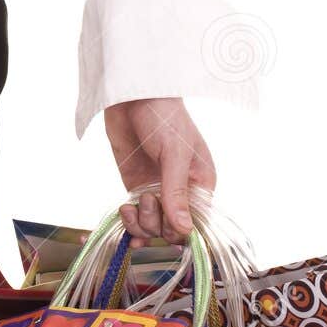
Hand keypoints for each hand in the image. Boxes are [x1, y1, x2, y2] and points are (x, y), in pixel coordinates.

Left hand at [103, 96, 215, 241]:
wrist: (131, 96)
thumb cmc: (163, 117)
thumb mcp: (174, 154)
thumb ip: (176, 192)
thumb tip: (185, 229)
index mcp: (201, 184)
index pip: (197, 223)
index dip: (182, 230)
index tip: (168, 225)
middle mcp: (181, 191)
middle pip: (172, 230)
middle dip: (158, 223)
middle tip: (147, 198)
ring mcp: (157, 190)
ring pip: (152, 227)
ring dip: (141, 224)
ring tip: (132, 203)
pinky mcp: (135, 187)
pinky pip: (135, 217)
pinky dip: (129, 224)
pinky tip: (124, 218)